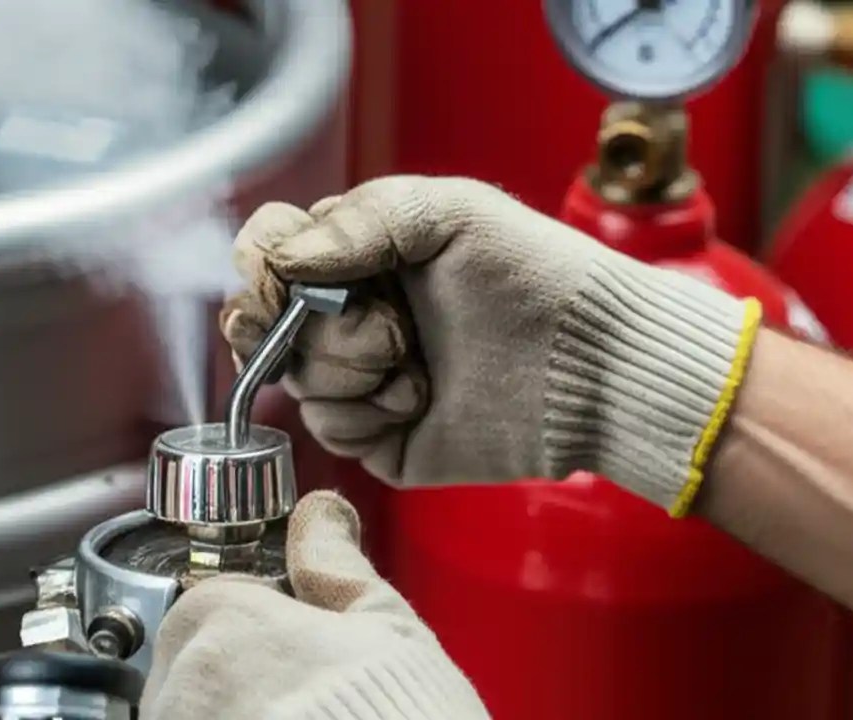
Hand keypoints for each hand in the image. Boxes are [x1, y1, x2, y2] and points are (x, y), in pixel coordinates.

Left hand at [138, 491, 489, 719]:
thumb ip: (337, 567)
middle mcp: (182, 690)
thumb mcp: (388, 630)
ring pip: (189, 716)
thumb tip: (319, 515)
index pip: (208, 608)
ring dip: (228, 719)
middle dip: (233, 686)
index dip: (255, 630)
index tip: (289, 656)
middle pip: (188, 673)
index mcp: (224, 625)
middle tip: (298, 707)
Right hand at [221, 176, 760, 514]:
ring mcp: (360, 378)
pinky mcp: (378, 437)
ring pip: (294, 378)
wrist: (590, 364)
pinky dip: (368, 413)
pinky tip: (420, 398)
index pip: (266, 252)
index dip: (263, 268)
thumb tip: (280, 261)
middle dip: (322, 328)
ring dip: (354, 368)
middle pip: (264, 322)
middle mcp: (349, 315)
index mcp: (357, 255)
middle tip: (391, 326)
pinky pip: (328, 428)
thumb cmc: (534, 275)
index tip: (293, 279)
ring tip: (418, 361)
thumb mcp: (448, 213)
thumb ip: (358, 221)